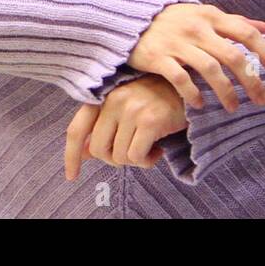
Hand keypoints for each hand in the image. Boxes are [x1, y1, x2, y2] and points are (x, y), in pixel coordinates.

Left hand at [64, 74, 187, 180]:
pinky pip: (136, 157)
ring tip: (150, 147)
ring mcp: (132, 108)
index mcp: (105, 94)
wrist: (192, 89)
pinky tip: (158, 150)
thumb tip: (82, 153)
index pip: (77, 129)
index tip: (72, 175)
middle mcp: (115, 98)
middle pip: (98, 150)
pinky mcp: (150, 120)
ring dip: (135, 160)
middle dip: (114, 158)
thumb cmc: (158, 100)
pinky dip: (147, 161)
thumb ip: (104, 127)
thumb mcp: (127, 108)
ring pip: (118, 157)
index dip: (71, 156)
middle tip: (133, 152)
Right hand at [128, 3, 264, 112]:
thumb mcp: (206, 14)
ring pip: (210, 69)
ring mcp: (178, 42)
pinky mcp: (158, 57)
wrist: (130, 19)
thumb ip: (236, 22)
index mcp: (212, 16)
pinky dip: (192, 93)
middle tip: (261, 100)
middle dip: (250, 80)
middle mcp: (198, 28)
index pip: (247, 33)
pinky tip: (201, 106)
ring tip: (233, 108)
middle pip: (232, 56)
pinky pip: (180, 78)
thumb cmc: (175, 20)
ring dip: (225, 91)